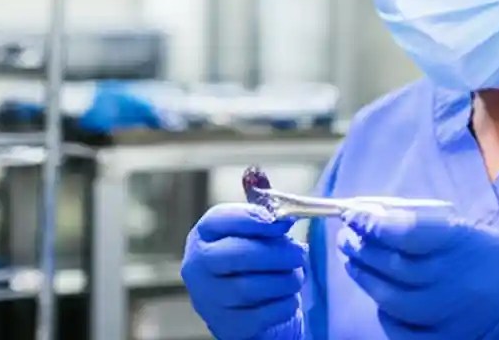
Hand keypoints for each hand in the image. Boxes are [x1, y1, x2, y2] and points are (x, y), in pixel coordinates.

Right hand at [181, 203, 307, 339]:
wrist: (245, 310)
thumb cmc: (251, 263)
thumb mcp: (251, 232)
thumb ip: (257, 206)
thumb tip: (257, 173)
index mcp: (203, 236)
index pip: (220, 219)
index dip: (253, 218)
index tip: (281, 221)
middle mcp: (197, 267)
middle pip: (236, 254)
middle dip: (275, 252)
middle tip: (300, 251)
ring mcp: (209, 299)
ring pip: (250, 287)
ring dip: (283, 279)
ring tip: (297, 274)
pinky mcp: (226, 326)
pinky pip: (260, 314)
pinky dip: (283, 304)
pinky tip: (289, 297)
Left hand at [338, 208, 498, 339]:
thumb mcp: (492, 241)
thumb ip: (444, 235)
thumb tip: (391, 221)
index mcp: (472, 249)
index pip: (407, 233)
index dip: (374, 222)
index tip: (357, 212)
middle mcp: (459, 285)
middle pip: (391, 265)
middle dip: (362, 245)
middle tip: (348, 230)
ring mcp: (452, 320)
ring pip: (389, 297)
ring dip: (365, 275)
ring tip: (354, 257)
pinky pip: (400, 329)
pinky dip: (384, 310)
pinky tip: (380, 295)